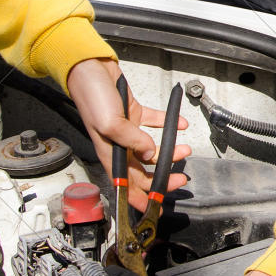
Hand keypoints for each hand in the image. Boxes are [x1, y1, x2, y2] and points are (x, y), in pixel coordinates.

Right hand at [67, 57, 189, 210]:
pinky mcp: (133, 113)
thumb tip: (150, 153)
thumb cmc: (92, 96)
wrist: (91, 68)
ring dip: (169, 151)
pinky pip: (154, 123)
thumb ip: (132, 141)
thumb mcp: (110, 123)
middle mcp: (118, 145)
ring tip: (184, 149)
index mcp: (109, 153)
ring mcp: (127, 129)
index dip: (139, 198)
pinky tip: (179, 125)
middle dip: (162, 177)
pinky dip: (168, 125)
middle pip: (142, 170)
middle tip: (179, 179)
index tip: (155, 208)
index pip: (125, 184)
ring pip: (151, 149)